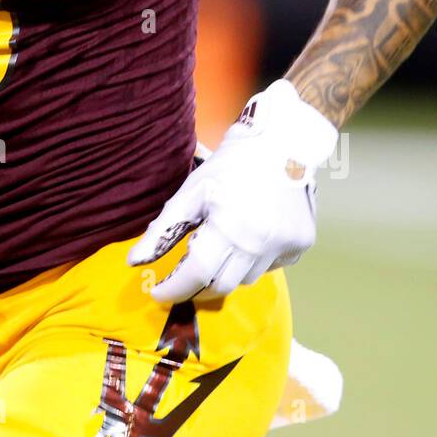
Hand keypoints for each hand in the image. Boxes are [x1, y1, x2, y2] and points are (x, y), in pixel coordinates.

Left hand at [128, 79, 337, 301]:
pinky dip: (254, 259)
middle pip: (223, 285)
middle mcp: (260, 244)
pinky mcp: (301, 245)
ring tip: (221, 245)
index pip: (197, 275)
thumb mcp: (191, 192)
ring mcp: (285, 247)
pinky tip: (251, 235)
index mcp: (230, 228)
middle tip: (184, 277)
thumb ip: (163, 229)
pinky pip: (271, 266)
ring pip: (247, 278)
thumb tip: (135, 261)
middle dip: (198, 287)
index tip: (158, 293)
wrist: (282, 143)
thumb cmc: (230, 165)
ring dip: (228, 270)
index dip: (175, 289)